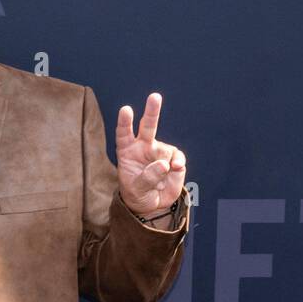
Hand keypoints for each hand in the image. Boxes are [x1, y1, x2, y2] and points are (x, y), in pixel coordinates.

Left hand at [115, 93, 186, 218]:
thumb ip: (147, 178)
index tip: (126, 110)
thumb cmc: (137, 194)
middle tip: (155, 96)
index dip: (125, 122)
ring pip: (165, 150)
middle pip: (148, 126)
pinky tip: (176, 169)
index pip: (124, 134)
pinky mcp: (174, 159)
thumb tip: (164, 164)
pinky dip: (178, 164)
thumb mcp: (136, 190)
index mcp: (127, 151)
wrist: (152, 204)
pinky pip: (178, 158)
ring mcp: (160, 151)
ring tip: (162, 177)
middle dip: (152, 111)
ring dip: (166, 163)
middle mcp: (144, 147)